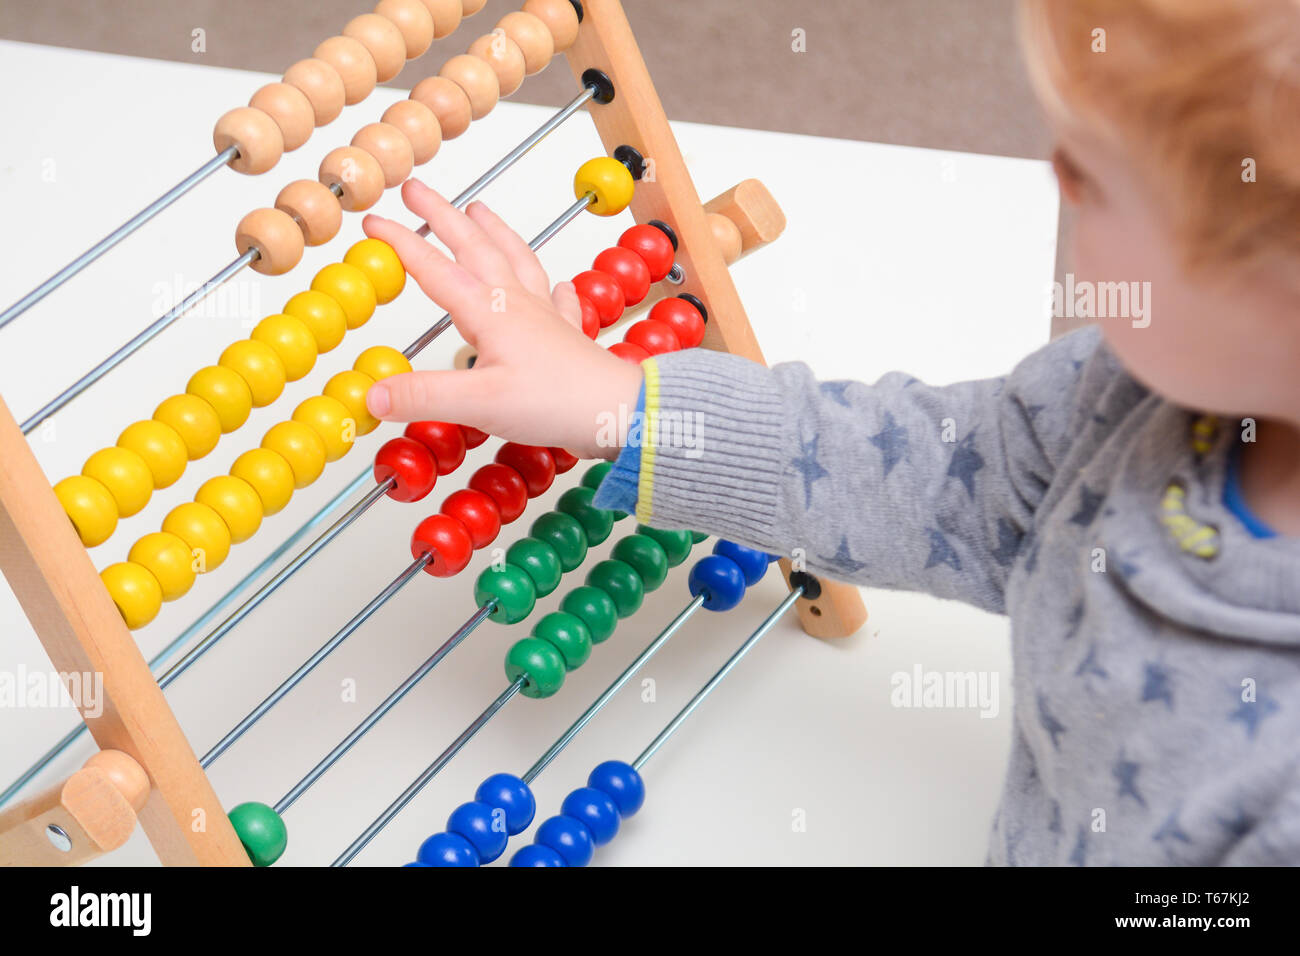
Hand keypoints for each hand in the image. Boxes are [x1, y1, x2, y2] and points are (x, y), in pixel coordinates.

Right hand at [361, 178, 643, 459]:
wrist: (617, 411)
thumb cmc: (556, 402)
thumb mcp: (479, 403)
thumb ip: (424, 396)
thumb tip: (373, 394)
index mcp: (490, 311)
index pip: (434, 268)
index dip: (401, 243)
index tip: (373, 220)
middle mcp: (517, 304)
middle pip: (475, 246)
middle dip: (442, 215)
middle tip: (418, 190)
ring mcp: (545, 316)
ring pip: (516, 259)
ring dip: (495, 232)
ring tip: (481, 211)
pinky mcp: (568, 337)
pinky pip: (559, 301)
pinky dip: (554, 287)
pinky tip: (559, 284)